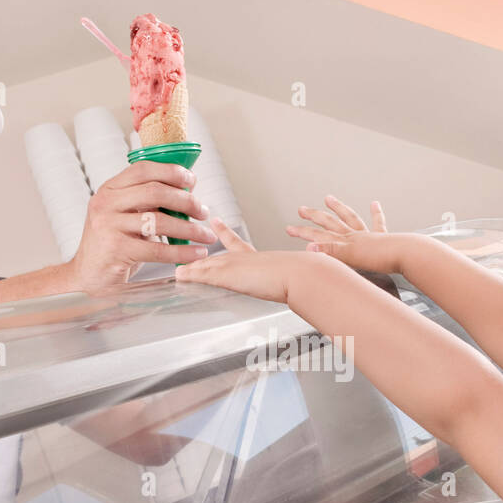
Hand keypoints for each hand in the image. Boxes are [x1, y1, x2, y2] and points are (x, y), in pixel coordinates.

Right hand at [69, 161, 219, 290]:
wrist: (88, 275)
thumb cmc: (113, 245)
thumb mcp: (124, 216)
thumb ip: (146, 202)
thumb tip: (186, 191)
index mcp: (109, 190)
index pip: (142, 169)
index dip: (171, 171)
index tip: (192, 180)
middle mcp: (106, 203)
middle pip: (154, 192)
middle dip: (186, 201)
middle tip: (203, 212)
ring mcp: (108, 225)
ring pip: (158, 221)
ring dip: (189, 228)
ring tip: (205, 235)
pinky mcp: (116, 249)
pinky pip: (157, 249)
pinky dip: (182, 252)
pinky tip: (196, 253)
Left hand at [174, 217, 320, 303]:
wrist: (306, 275)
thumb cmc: (311, 277)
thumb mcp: (308, 273)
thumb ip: (308, 275)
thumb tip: (324, 280)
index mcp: (261, 259)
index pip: (238, 244)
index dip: (226, 233)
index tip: (216, 222)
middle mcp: (246, 259)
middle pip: (218, 255)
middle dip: (201, 251)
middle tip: (183, 239)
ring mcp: (237, 267)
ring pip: (208, 264)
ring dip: (193, 266)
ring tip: (177, 268)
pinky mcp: (230, 276)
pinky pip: (205, 274)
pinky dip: (191, 275)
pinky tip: (179, 275)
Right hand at [284, 195, 409, 275]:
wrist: (403, 255)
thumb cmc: (379, 260)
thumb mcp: (349, 259)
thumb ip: (328, 253)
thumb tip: (308, 249)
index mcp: (346, 242)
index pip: (319, 236)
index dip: (303, 233)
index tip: (290, 229)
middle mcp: (354, 235)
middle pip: (330, 223)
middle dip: (314, 217)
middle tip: (302, 210)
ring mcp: (368, 235)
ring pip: (350, 218)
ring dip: (339, 208)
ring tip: (329, 199)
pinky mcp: (382, 237)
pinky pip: (378, 222)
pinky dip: (376, 212)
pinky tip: (374, 204)